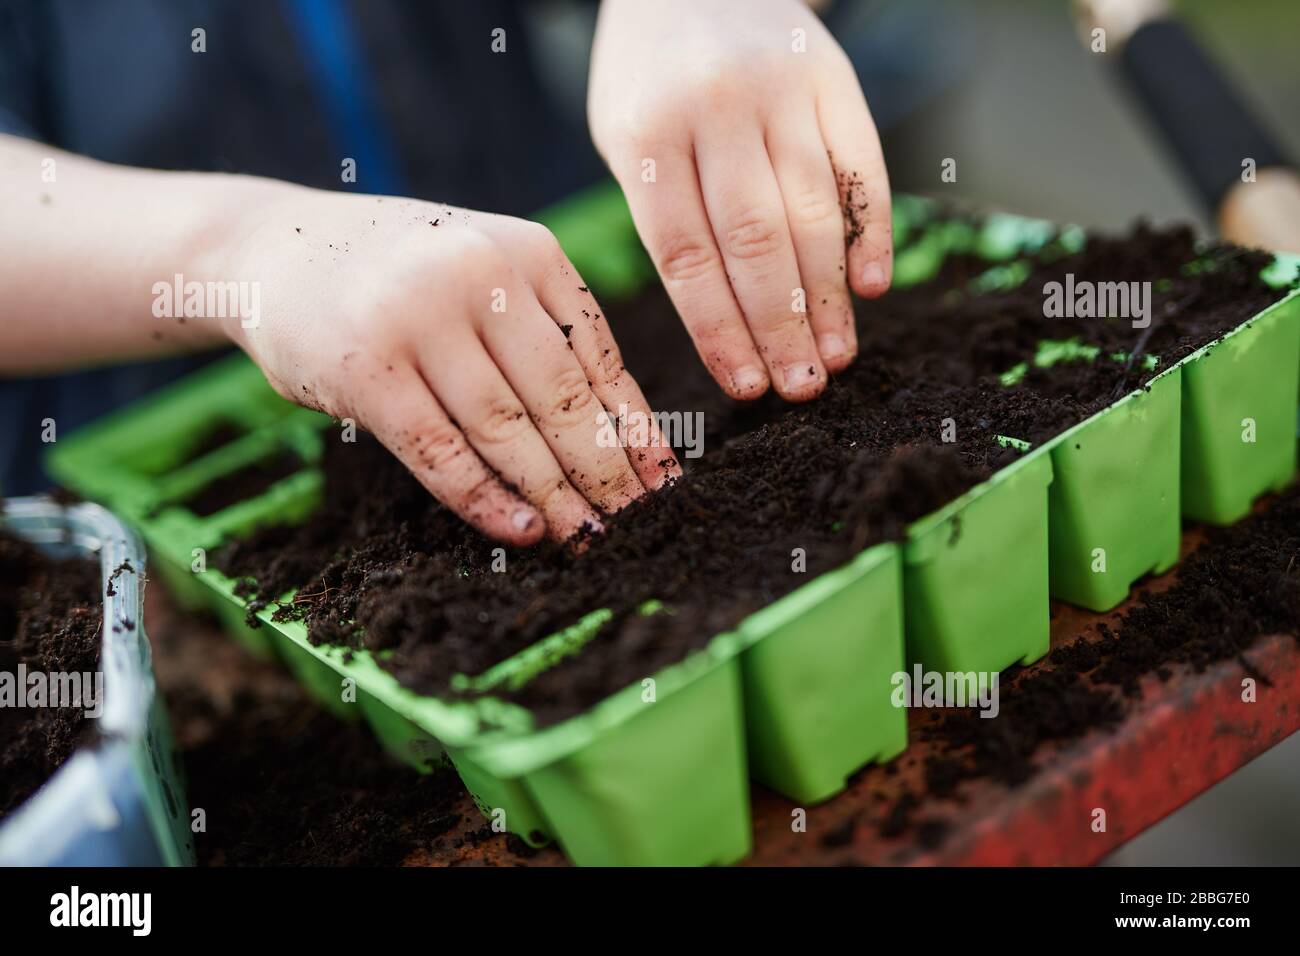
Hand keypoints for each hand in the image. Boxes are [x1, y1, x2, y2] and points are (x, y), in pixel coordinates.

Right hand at [224, 188, 680, 544]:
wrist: (275, 250)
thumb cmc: (400, 276)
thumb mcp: (485, 276)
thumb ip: (545, 333)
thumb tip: (623, 433)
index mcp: (528, 251)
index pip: (598, 357)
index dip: (634, 429)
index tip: (663, 484)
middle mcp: (480, 274)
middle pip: (562, 398)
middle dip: (604, 472)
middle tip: (637, 526)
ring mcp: (419, 319)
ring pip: (507, 430)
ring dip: (555, 495)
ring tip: (588, 538)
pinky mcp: (367, 370)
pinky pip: (442, 452)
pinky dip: (485, 500)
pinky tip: (523, 531)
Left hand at [589, 0, 892, 401]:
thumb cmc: (649, 83)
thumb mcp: (626, 142)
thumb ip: (666, 220)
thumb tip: (730, 328)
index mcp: (646, 135)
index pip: (687, 257)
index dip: (719, 331)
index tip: (745, 388)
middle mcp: (714, 109)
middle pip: (755, 242)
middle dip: (780, 327)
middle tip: (803, 388)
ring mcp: (779, 90)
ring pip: (812, 211)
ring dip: (828, 296)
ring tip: (837, 355)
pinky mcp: (832, 78)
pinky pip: (861, 165)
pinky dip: (870, 230)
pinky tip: (871, 286)